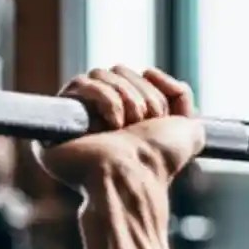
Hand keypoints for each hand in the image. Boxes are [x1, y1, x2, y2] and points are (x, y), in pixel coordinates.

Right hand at [35, 66, 205, 189]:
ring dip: (122, 97)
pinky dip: (103, 99)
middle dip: (138, 94)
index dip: (152, 91)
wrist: (134, 178)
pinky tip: (109, 125)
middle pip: (117, 70)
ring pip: (98, 73)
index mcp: (128, 116)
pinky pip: (79, 84)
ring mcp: (78, 117)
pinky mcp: (58, 121)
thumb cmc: (159, 160)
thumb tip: (149, 72)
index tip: (158, 118)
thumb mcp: (190, 129)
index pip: (135, 75)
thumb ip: (182, 98)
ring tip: (124, 126)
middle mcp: (102, 115)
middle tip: (141, 123)